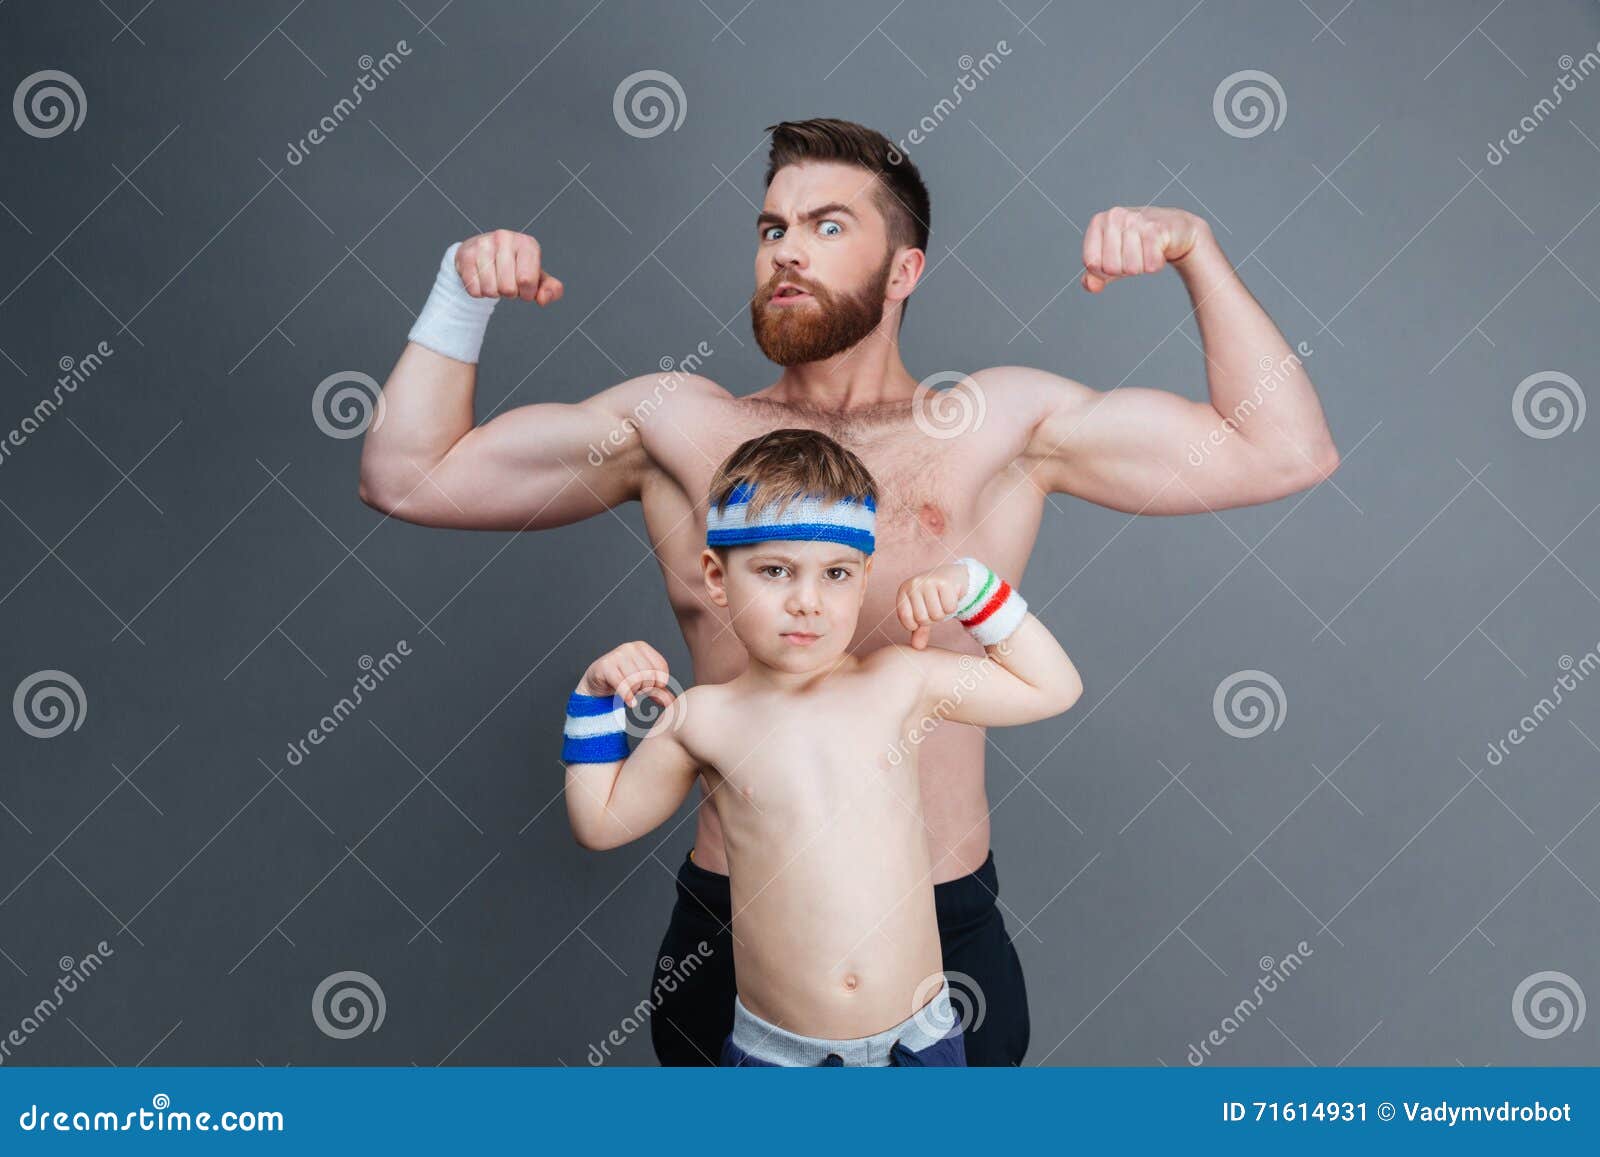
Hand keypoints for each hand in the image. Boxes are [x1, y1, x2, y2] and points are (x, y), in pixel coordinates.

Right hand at [455, 229, 564, 304]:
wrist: (485, 254)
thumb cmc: (516, 267)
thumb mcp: (538, 277)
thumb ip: (551, 290)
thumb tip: (543, 299)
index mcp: (527, 243)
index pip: (527, 280)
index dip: (526, 293)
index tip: (524, 287)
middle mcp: (505, 238)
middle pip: (508, 288)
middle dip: (510, 294)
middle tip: (508, 283)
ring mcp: (483, 244)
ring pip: (490, 290)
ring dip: (494, 293)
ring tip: (495, 280)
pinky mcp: (465, 254)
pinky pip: (474, 290)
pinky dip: (479, 292)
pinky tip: (482, 279)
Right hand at [579, 641, 675, 708]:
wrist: (596, 683)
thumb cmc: (622, 680)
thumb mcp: (643, 684)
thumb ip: (659, 691)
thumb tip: (672, 702)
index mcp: (642, 647)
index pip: (660, 667)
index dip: (659, 682)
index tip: (652, 687)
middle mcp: (630, 648)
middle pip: (649, 674)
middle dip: (645, 687)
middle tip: (636, 689)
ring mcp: (617, 655)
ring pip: (636, 680)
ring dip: (634, 691)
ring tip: (629, 691)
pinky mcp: (606, 666)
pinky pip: (623, 684)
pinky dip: (628, 696)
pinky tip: (630, 702)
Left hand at [895, 563, 969, 649]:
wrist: (952, 576)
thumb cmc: (934, 596)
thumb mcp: (923, 610)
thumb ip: (918, 629)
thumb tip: (917, 647)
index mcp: (903, 590)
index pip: (906, 619)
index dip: (917, 623)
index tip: (923, 614)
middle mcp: (914, 584)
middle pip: (923, 618)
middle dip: (932, 618)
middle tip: (935, 606)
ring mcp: (929, 582)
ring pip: (937, 615)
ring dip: (943, 613)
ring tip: (942, 601)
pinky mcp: (945, 583)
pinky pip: (950, 608)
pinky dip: (952, 607)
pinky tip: (951, 596)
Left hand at [1081, 206, 1207, 292]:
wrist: (1175, 230)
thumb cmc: (1139, 243)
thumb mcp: (1112, 258)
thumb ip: (1095, 274)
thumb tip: (1090, 285)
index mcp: (1099, 222)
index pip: (1091, 262)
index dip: (1103, 271)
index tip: (1116, 260)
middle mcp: (1114, 216)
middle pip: (1111, 268)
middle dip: (1125, 269)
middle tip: (1135, 255)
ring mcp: (1135, 220)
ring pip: (1131, 268)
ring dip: (1142, 267)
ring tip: (1147, 251)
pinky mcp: (1156, 228)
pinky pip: (1150, 264)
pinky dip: (1155, 265)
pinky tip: (1159, 250)